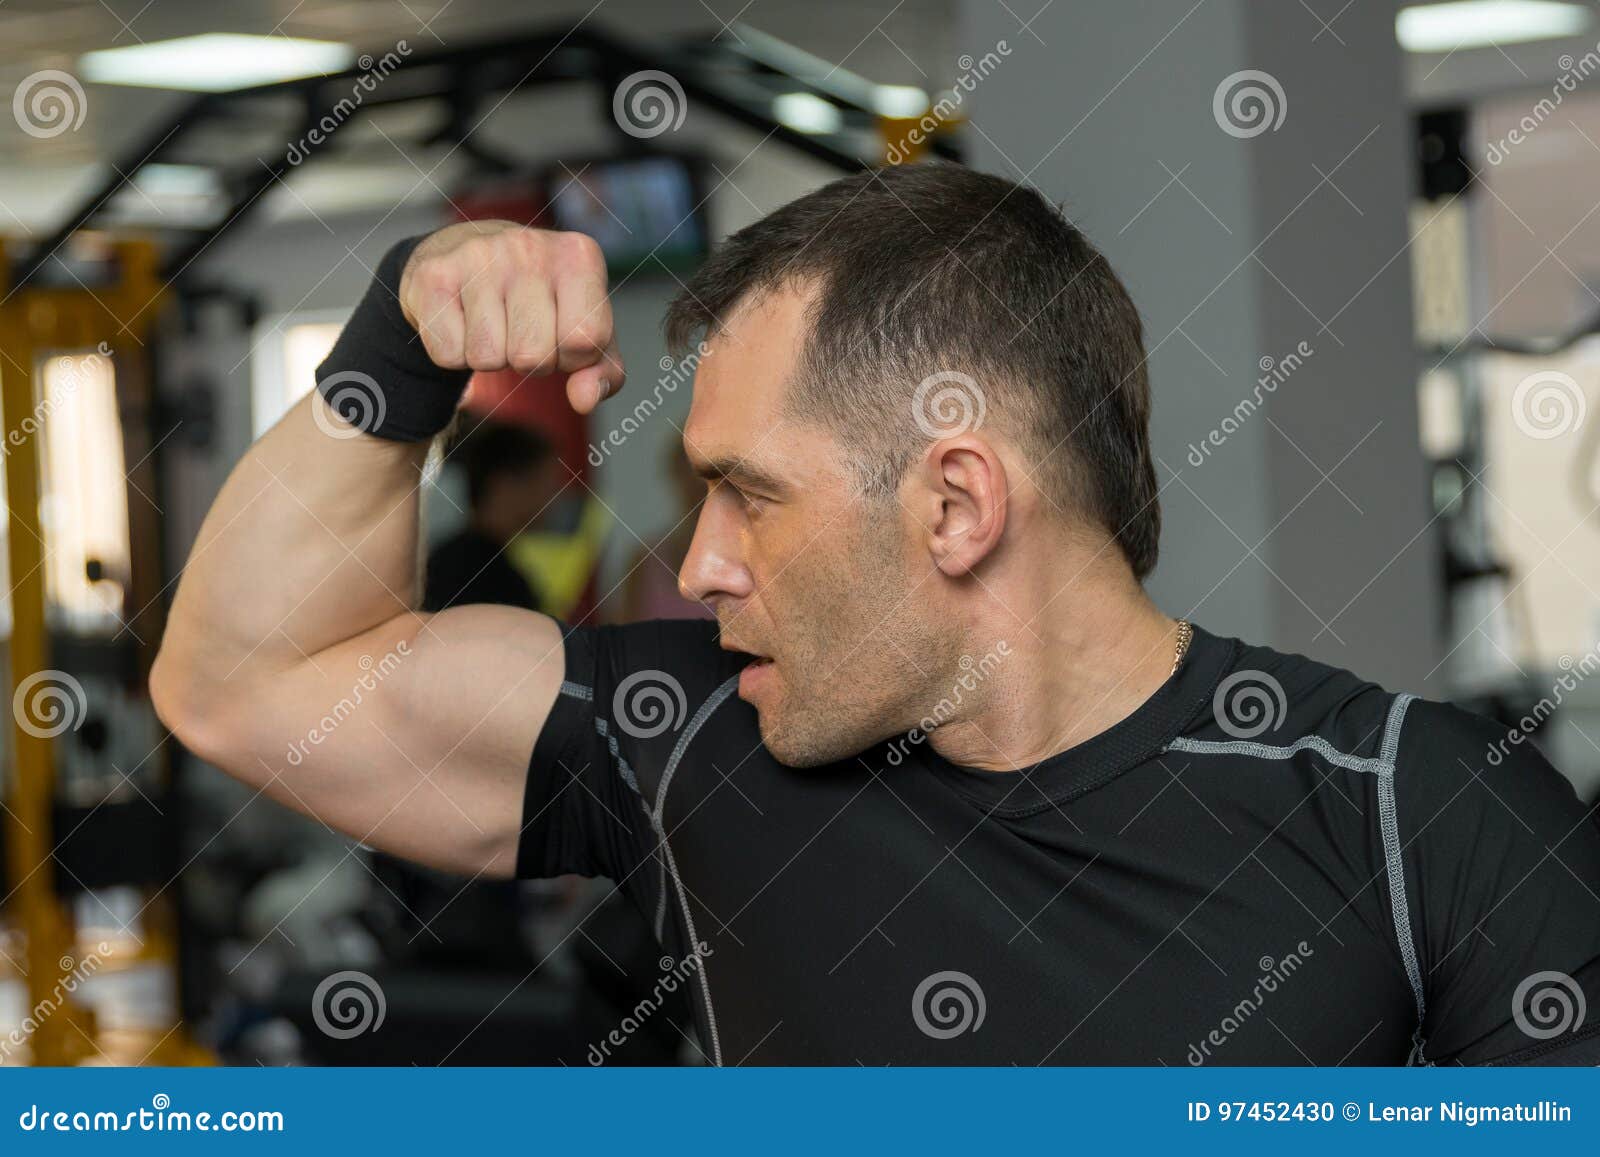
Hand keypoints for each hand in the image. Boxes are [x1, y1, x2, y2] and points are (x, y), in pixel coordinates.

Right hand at [398, 219, 623, 413]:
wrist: (467, 254)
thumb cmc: (540, 300)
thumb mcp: (584, 331)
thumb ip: (602, 370)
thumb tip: (585, 400)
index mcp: (578, 256)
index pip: (585, 340)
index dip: (572, 357)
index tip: (562, 337)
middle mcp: (529, 247)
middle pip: (534, 356)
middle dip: (530, 361)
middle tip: (522, 332)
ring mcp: (478, 256)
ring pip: (488, 357)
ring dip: (491, 357)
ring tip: (493, 324)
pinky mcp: (433, 275)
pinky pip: (449, 354)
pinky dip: (455, 353)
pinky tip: (462, 320)